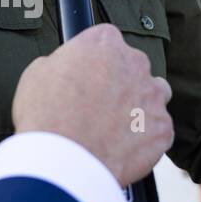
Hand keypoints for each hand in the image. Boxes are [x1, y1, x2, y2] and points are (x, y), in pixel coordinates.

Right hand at [12, 23, 173, 186]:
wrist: (63, 161)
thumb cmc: (45, 115)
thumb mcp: (38, 73)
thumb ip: (62, 63)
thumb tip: (67, 67)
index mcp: (104, 42)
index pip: (106, 40)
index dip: (94, 60)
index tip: (86, 74)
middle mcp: (135, 63)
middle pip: (133, 66)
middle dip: (119, 82)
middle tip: (97, 105)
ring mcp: (153, 97)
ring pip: (154, 95)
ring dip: (139, 105)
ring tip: (115, 127)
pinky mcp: (163, 129)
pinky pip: (158, 130)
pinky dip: (144, 138)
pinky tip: (121, 148)